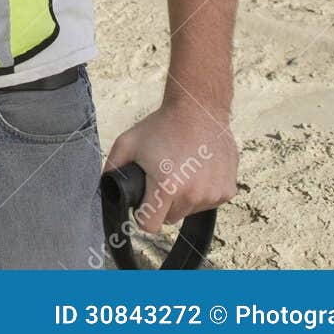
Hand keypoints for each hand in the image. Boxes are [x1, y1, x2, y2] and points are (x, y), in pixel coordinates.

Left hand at [103, 101, 237, 232]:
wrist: (199, 109)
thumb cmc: (162, 125)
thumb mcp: (127, 143)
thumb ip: (112, 169)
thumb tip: (105, 190)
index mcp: (166, 187)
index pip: (150, 225)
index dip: (143, 214)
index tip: (144, 200)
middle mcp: (193, 195)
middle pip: (170, 218)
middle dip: (163, 204)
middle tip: (162, 177)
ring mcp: (213, 194)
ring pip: (190, 210)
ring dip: (184, 197)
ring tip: (181, 169)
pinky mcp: (227, 191)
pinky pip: (208, 202)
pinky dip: (202, 191)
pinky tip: (198, 170)